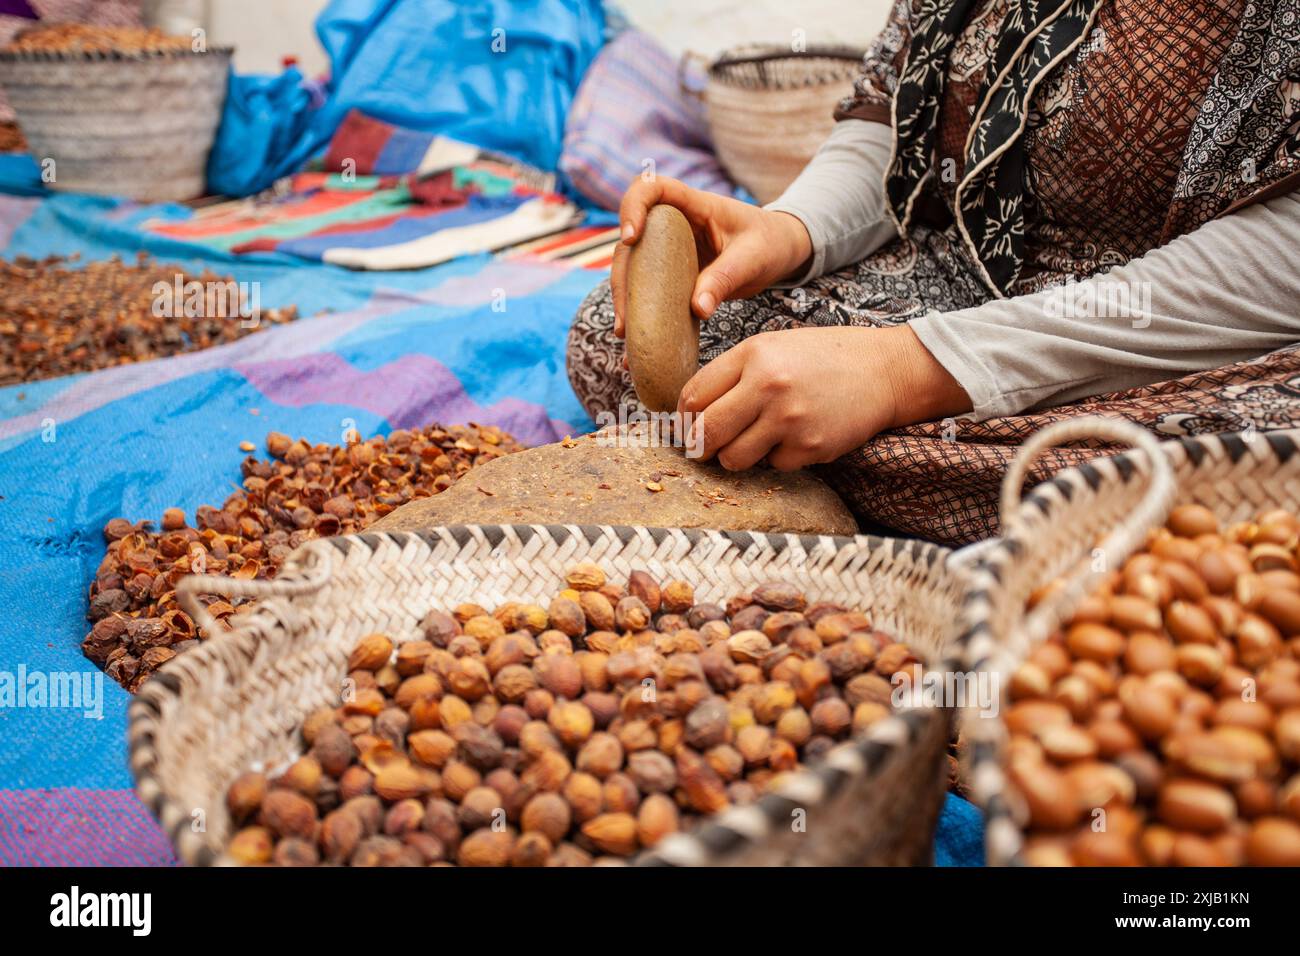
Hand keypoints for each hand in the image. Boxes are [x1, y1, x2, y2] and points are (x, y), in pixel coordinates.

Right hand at [610, 176, 812, 336]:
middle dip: (622, 275)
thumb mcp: (753, 258)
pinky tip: (639, 342)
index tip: (631, 238)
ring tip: (626, 335)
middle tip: (626, 313)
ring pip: (634, 269)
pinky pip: (651, 291)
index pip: (651, 189)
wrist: (780, 251)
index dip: (633, 207)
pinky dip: (643, 314)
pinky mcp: (674, 275)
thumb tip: (697, 310)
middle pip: (632, 240)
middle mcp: (674, 226)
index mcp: (695, 206)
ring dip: (626, 300)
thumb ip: (725, 278)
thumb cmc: (769, 242)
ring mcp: (670, 251)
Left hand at [678, 325, 971, 470]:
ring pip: (733, 459)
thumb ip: (734, 373)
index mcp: (753, 355)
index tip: (687, 424)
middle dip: (699, 446)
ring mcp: (789, 419)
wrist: (884, 371)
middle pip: (706, 432)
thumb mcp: (774, 347)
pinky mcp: (809, 447)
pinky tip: (794, 438)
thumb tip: (692, 411)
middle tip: (704, 448)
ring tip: (752, 442)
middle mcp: (768, 386)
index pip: (694, 395)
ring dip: (735, 457)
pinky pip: (773, 466)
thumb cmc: (825, 358)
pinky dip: (777, 458)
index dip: (684, 416)